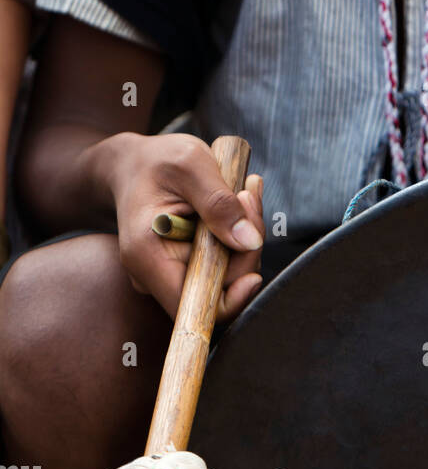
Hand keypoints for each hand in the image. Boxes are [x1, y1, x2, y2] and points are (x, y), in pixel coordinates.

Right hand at [106, 132, 264, 321]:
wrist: (132, 164)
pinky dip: (239, 230)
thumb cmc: (155, 161)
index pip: (193, 307)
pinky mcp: (188, 261)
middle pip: (219, 285)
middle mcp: (156, 274)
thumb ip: (218, 202)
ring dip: (246, 232)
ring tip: (244, 189)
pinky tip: (239, 197)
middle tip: (249, 194)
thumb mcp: (190, 165)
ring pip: (228, 270)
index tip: (254, 272)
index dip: (230, 299)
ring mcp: (172, 270)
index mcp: (147, 257)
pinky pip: (224, 257)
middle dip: (246, 244)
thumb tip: (249, 241)